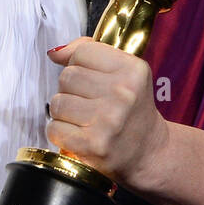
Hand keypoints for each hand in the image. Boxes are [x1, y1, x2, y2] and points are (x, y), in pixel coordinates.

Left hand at [46, 37, 169, 189]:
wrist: (149, 152)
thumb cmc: (131, 109)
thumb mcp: (124, 72)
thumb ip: (90, 53)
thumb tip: (55, 54)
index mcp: (132, 69)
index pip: (83, 52)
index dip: (79, 64)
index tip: (91, 78)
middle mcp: (123, 93)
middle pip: (67, 77)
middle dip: (70, 89)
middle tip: (88, 102)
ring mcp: (108, 120)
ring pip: (57, 102)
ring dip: (64, 112)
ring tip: (84, 119)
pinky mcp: (93, 145)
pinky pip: (54, 128)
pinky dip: (60, 133)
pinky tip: (78, 134)